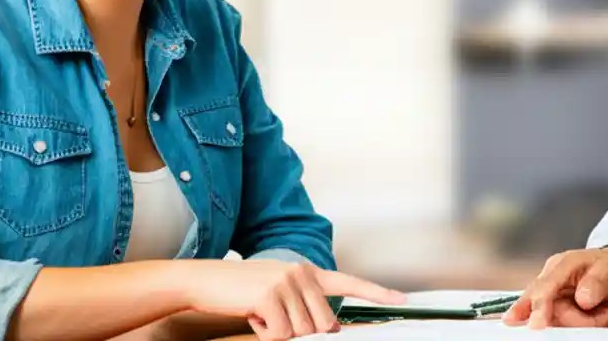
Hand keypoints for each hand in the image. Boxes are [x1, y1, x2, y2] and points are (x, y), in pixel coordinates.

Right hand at [177, 259, 405, 340]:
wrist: (205, 281)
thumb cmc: (242, 292)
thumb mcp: (279, 294)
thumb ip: (305, 306)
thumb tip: (329, 330)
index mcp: (308, 272)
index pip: (348, 282)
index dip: (377, 293)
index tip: (402, 300)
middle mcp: (302, 273)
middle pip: (323, 324)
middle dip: (300, 332)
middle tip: (273, 319)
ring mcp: (287, 282)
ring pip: (301, 333)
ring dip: (278, 333)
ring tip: (260, 314)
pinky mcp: (271, 295)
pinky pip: (280, 336)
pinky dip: (264, 334)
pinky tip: (252, 316)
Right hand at [503, 248, 607, 328]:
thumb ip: (596, 283)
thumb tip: (583, 300)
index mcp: (561, 265)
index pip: (544, 288)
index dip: (539, 307)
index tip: (538, 324)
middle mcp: (552, 282)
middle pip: (550, 310)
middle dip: (579, 319)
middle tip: (606, 314)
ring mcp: (555, 298)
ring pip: (559, 321)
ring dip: (586, 322)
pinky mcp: (560, 311)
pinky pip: (565, 325)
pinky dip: (585, 325)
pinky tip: (601, 314)